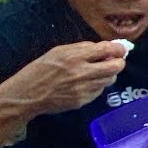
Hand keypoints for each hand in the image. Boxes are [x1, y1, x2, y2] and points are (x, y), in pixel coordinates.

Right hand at [8, 41, 125, 116]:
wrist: (27, 94)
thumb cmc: (41, 69)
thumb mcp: (59, 51)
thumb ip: (83, 48)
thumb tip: (105, 47)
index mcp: (75, 56)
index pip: (108, 50)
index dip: (118, 49)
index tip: (120, 49)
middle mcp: (82, 72)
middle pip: (116, 67)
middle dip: (118, 62)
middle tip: (114, 61)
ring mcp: (84, 89)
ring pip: (110, 79)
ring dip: (108, 74)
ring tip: (97, 72)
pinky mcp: (83, 101)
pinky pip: (99, 91)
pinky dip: (97, 85)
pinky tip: (86, 83)